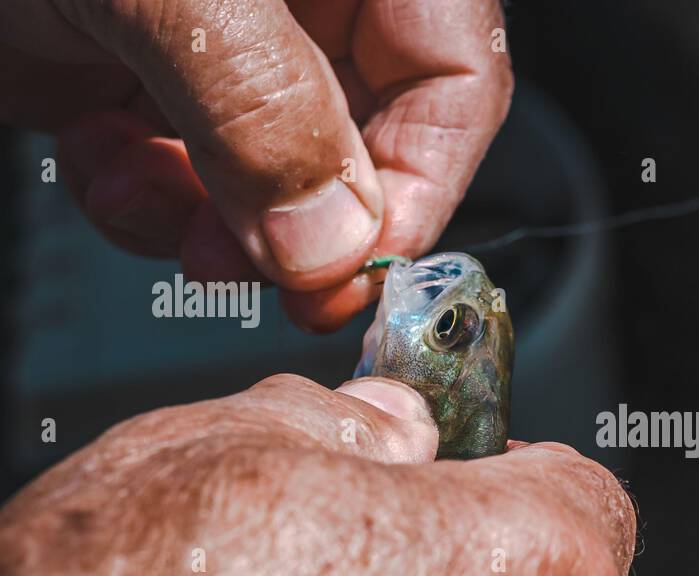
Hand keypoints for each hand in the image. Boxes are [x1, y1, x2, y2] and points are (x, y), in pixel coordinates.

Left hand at [0, 0, 512, 330]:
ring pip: (277, 178)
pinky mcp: (147, 75)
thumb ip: (263, 110)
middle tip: (266, 275)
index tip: (361, 269)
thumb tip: (334, 244)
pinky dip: (147, 200)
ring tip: (164, 217)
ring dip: (221, 223)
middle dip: (308, 220)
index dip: (423, 182)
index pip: (457, 78)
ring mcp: (224, 40)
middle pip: (371, 142)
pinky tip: (103, 168)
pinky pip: (188, 174)